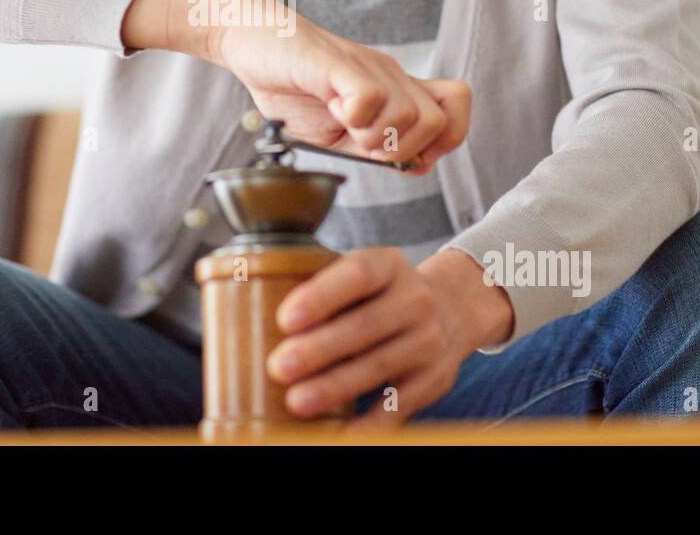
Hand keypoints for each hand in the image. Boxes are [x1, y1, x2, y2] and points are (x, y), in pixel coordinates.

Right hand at [207, 0, 471, 175]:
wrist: (251, 39)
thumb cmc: (291, 84)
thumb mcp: (338, 131)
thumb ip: (375, 148)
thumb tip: (417, 165)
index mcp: (394, 90)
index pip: (455, 109)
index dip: (441, 141)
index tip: (400, 154)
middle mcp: (390, 75)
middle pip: (437, 123)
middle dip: (400, 149)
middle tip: (361, 140)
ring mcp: (367, 67)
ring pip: (407, 116)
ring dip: (372, 136)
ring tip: (339, 118)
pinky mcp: (338, 64)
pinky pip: (370, 99)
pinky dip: (352, 116)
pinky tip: (330, 105)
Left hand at [267, 246, 513, 430]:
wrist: (450, 309)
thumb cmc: (380, 294)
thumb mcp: (362, 275)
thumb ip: (322, 289)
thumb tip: (249, 315)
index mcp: (389, 265)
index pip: (357, 275)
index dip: (321, 296)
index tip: (285, 319)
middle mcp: (415, 299)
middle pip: (365, 325)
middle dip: (319, 349)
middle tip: (278, 367)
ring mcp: (429, 340)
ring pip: (379, 366)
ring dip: (336, 386)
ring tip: (297, 402)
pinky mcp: (434, 379)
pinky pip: (399, 404)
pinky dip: (369, 422)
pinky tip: (340, 433)